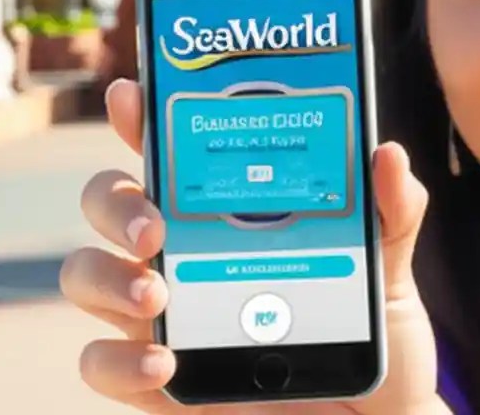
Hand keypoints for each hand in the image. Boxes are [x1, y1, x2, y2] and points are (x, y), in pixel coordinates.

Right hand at [58, 79, 448, 413]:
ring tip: (158, 297)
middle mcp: (181, 254)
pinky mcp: (158, 381)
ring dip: (108, 277)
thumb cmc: (366, 327)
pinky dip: (121, 362)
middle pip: (109, 202)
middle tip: (157, 226)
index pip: (171, 152)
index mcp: (226, 212)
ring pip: (87, 274)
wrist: (373, 411)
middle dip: (117, 202)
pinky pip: (102, 365)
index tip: (134, 95)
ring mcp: (162, 315)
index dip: (142, 118)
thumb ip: (392, 211)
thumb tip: (388, 156)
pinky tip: (165, 361)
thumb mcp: (389, 266)